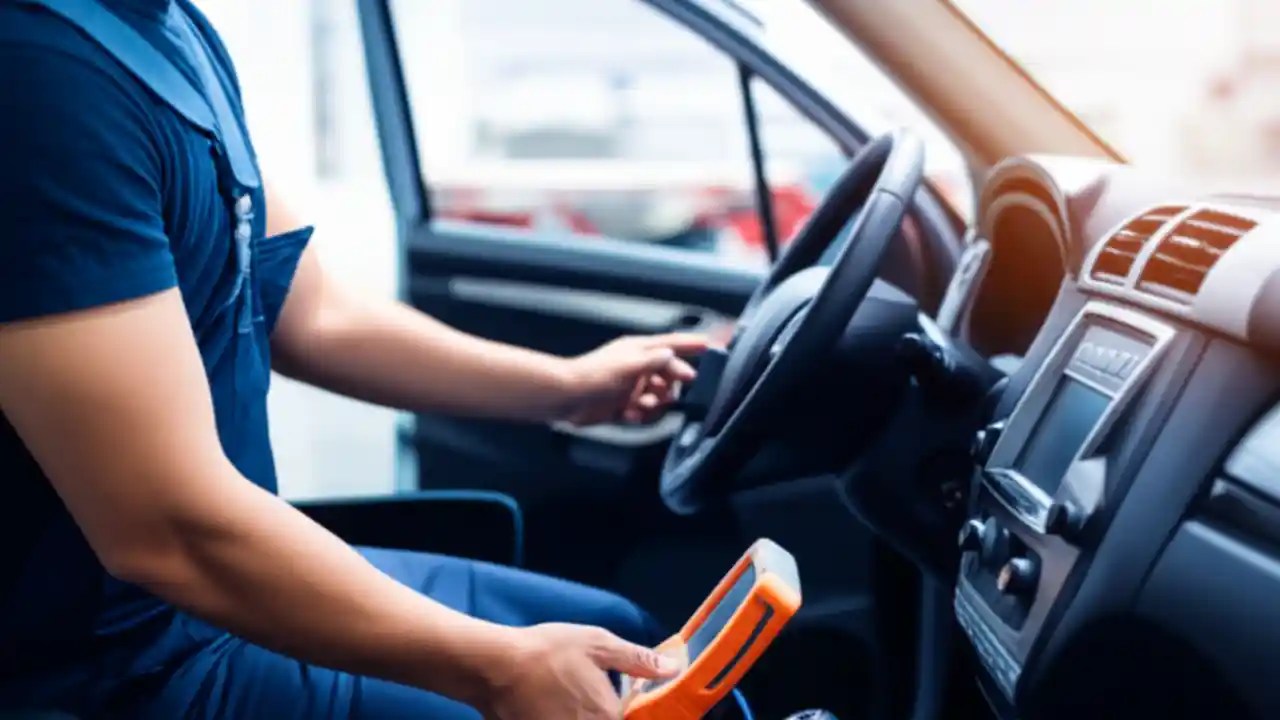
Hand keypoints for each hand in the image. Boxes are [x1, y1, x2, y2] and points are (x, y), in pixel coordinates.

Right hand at [482, 623, 680, 719]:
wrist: (494, 667)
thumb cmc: (548, 652)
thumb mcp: (598, 644)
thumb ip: (639, 660)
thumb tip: (674, 668)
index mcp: (610, 715)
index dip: (635, 711)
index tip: (627, 700)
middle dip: (606, 712)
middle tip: (588, 693)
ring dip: (584, 714)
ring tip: (569, 698)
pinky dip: (564, 717)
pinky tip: (554, 706)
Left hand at [560, 333, 710, 425]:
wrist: (567, 398)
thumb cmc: (593, 375)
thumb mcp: (628, 365)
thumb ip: (653, 361)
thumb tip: (672, 356)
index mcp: (638, 350)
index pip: (672, 344)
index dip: (691, 345)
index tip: (711, 345)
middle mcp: (637, 367)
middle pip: (669, 375)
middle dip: (671, 385)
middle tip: (666, 393)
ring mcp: (631, 387)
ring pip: (659, 396)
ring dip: (655, 404)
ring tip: (641, 406)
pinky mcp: (624, 405)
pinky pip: (644, 412)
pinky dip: (641, 415)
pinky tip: (629, 414)